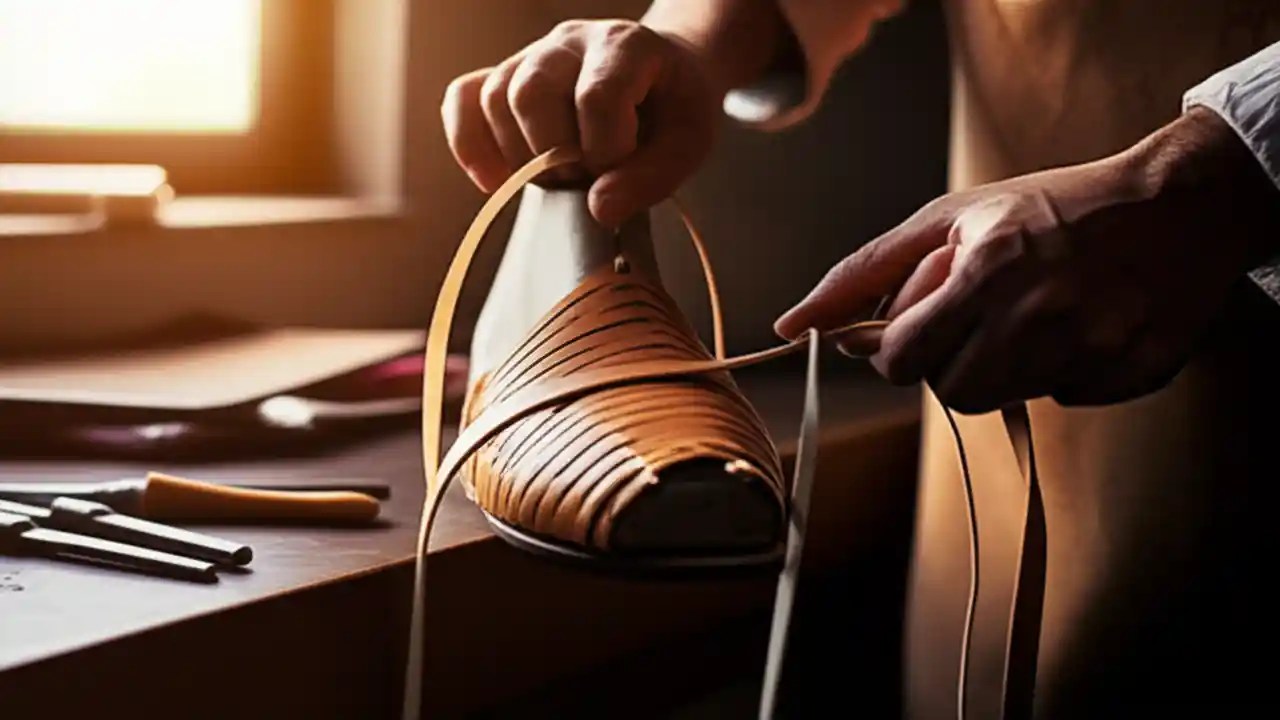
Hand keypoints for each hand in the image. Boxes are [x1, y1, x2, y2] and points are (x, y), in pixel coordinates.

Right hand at [442, 20, 720, 226]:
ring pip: (494, 99)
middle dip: (554, 156)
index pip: (596, 97)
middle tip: (583, 181)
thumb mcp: (690, 142)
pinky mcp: (504, 77)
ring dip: (520, 158)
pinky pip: (462, 99)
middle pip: (531, 93)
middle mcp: (570, 42)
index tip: (617, 176)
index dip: (604, 151)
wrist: (664, 77)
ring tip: (558, 179)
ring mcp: (531, 55)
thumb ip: (653, 177)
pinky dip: (470, 145)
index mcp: (624, 46)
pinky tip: (496, 181)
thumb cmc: (674, 108)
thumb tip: (599, 210)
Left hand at [775, 108, 1279, 413]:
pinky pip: (1064, 399)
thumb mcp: (948, 218)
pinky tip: (1080, 326)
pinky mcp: (1130, 372)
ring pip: (1003, 401)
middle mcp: (1039, 314)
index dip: (898, 350)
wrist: (1177, 206)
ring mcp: (1091, 347)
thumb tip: (789, 328)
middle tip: (981, 317)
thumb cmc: (1049, 207)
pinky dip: (1060, 372)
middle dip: (950, 361)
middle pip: (951, 392)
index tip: (918, 328)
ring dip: (1002, 368)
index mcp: (986, 270)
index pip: (901, 360)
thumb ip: (864, 274)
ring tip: (1030, 317)